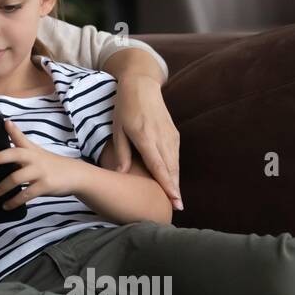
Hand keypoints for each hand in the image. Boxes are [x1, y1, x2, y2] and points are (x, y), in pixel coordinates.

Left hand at [0, 119, 85, 208]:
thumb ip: (19, 138)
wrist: (75, 175)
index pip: (18, 139)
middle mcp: (34, 158)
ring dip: (1, 188)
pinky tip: (6, 205)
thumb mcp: (35, 149)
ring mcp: (39, 172)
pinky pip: (26, 195)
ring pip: (16, 178)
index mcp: (30, 150)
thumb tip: (6, 122)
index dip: (9, 132)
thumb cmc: (50, 162)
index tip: (1, 126)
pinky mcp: (44, 186)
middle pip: (14, 155)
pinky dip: (14, 201)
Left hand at [107, 74, 182, 209]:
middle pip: (171, 169)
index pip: (159, 167)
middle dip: (175, 189)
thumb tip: (121, 174)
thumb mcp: (117, 129)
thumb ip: (121, 152)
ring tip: (176, 198)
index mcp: (146, 138)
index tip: (174, 201)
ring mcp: (170, 135)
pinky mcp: (174, 133)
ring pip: (175, 163)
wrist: (142, 85)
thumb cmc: (125, 107)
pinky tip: (172, 180)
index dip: (167, 185)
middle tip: (177, 208)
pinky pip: (175, 155)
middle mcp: (162, 138)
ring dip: (176, 181)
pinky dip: (174, 169)